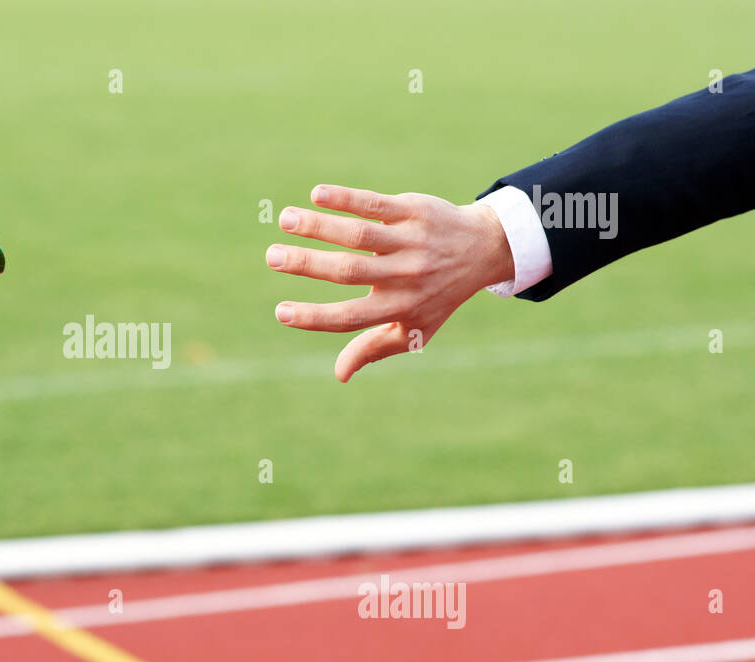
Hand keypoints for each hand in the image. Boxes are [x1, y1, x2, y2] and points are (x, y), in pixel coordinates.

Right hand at [267, 185, 514, 381]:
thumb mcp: (413, 330)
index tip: (280, 313)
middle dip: (307, 264)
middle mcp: (406, 276)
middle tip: (271, 256)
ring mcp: (411, 242)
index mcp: (400, 308)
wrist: (483, 249)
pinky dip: (346, 199)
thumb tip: (339, 375)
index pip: (350, 317)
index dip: (314, 318)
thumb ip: (373, 349)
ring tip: (284, 219)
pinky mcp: (414, 211)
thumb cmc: (437, 295)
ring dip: (318, 226)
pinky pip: (376, 204)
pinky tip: (316, 194)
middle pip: (349, 271)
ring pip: (359, 234)